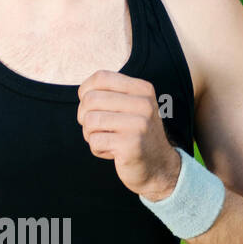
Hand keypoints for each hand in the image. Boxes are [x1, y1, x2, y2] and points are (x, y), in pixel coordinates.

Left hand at [76, 70, 181, 199]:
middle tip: (95, 128)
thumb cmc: (136, 135)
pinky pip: (95, 141)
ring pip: (90, 120)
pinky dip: (97, 149)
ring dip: (90, 134)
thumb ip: (111, 94)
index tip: (90, 106)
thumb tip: (83, 92)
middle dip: (84, 116)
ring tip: (105, 139)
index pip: (101, 77)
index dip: (86, 91)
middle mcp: (144, 104)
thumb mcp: (132, 108)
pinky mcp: (131, 145)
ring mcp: (139, 124)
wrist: (159, 166)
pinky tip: (112, 152)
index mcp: (143, 90)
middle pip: (91, 99)